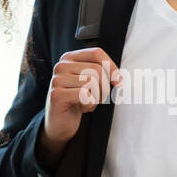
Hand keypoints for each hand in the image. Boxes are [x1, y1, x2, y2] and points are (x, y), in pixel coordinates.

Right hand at [38, 47, 120, 167]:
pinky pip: (84, 95)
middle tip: (99, 98)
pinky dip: (90, 104)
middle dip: (105, 87)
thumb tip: (119, 77)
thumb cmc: (77, 100)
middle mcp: (61, 66)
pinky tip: (83, 108)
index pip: (96, 53)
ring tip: (88, 102)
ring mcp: (57, 80)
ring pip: (92, 82)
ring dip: (96, 97)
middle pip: (97, 70)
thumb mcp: (90, 82)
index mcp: (69, 58)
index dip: (111, 67)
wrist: (60, 123)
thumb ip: (101, 72)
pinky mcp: (57, 95)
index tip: (118, 81)